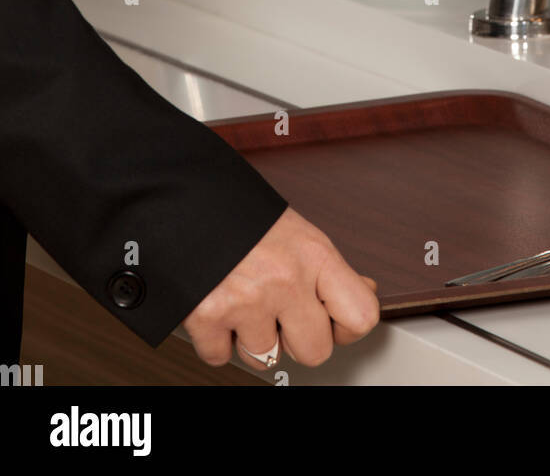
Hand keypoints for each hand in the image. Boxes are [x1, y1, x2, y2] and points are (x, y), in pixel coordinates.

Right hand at [183, 207, 378, 370]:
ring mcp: (246, 300)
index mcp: (314, 254)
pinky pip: (220, 357)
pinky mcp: (207, 315)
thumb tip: (365, 290)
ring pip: (265, 357)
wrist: (183, 194)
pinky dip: (216, 339)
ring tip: (244, 300)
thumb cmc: (241, 210)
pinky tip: (219, 305)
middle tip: (281, 311)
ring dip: (252, 337)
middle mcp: (284, 278)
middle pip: (315, 352)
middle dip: (297, 338)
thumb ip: (328, 268)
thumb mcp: (298, 231)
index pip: (362, 315)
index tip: (332, 320)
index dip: (347, 327)